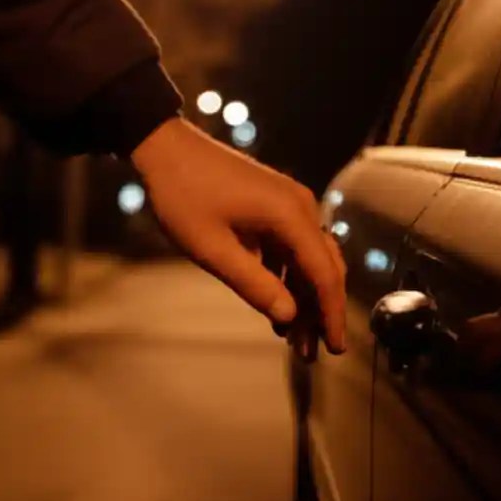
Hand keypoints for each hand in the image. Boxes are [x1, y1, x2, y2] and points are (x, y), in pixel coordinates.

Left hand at [131, 118, 346, 353]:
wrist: (165, 147)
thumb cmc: (183, 196)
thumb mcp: (212, 248)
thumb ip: (252, 284)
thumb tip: (289, 316)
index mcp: (290, 215)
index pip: (324, 274)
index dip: (331, 314)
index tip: (335, 348)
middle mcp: (300, 207)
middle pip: (324, 267)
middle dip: (319, 312)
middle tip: (312, 353)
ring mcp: (289, 204)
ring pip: (308, 260)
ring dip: (302, 298)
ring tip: (293, 339)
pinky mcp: (275, 205)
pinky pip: (291, 248)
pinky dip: (287, 278)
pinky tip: (276, 306)